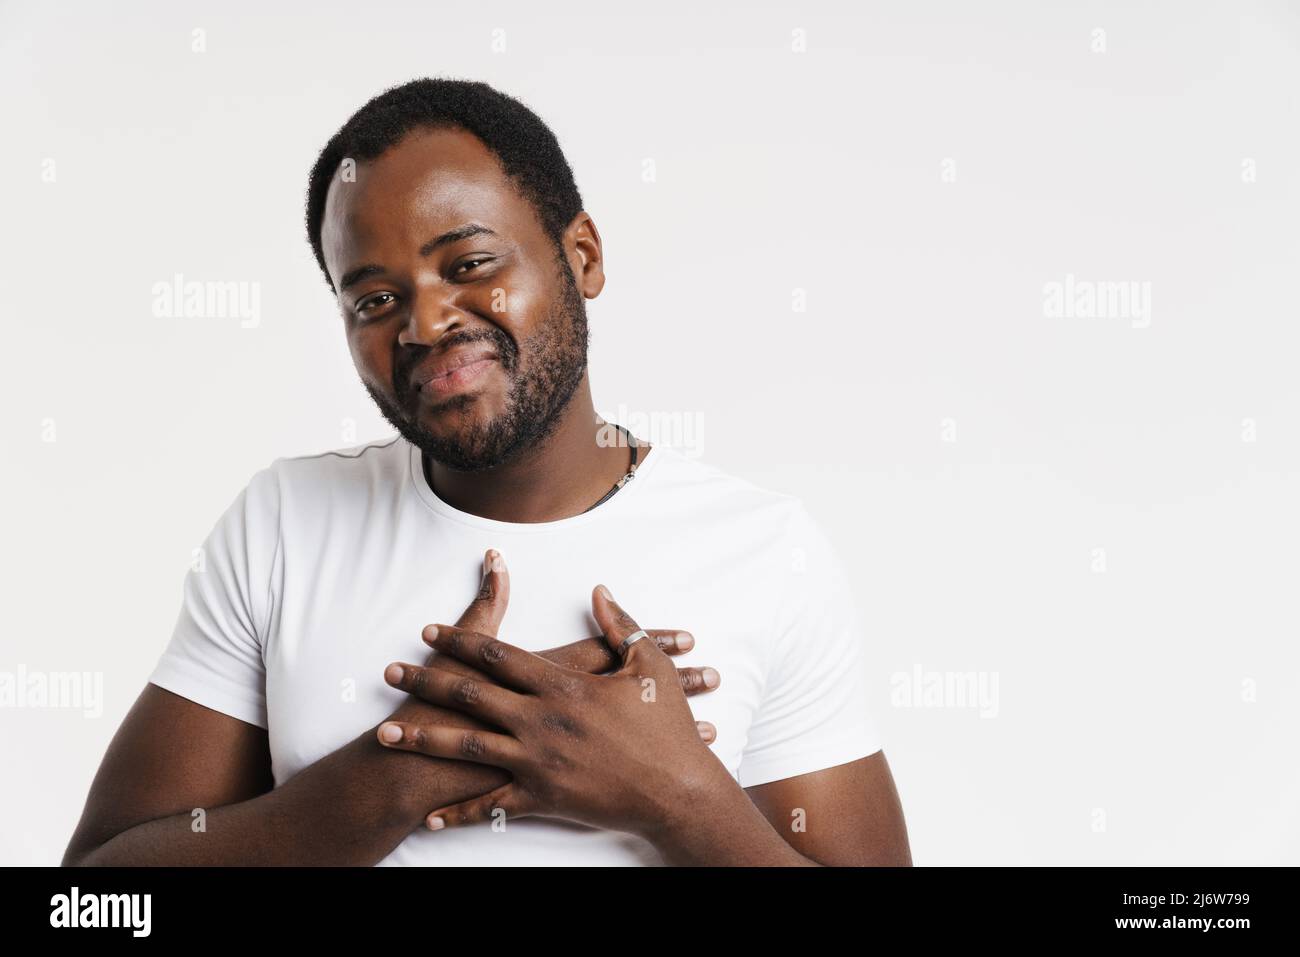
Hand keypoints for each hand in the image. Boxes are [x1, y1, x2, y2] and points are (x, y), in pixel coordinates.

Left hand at [377, 583, 736, 841]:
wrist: (678, 791)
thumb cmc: (667, 728)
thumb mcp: (649, 666)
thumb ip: (621, 624)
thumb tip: (599, 590)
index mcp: (563, 686)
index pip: (499, 655)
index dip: (461, 640)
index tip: (429, 631)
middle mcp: (541, 720)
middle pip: (470, 695)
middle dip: (425, 682)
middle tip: (390, 673)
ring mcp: (538, 761)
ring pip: (467, 747)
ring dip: (422, 740)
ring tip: (385, 734)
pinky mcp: (543, 797)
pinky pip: (493, 806)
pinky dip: (460, 812)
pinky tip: (430, 816)